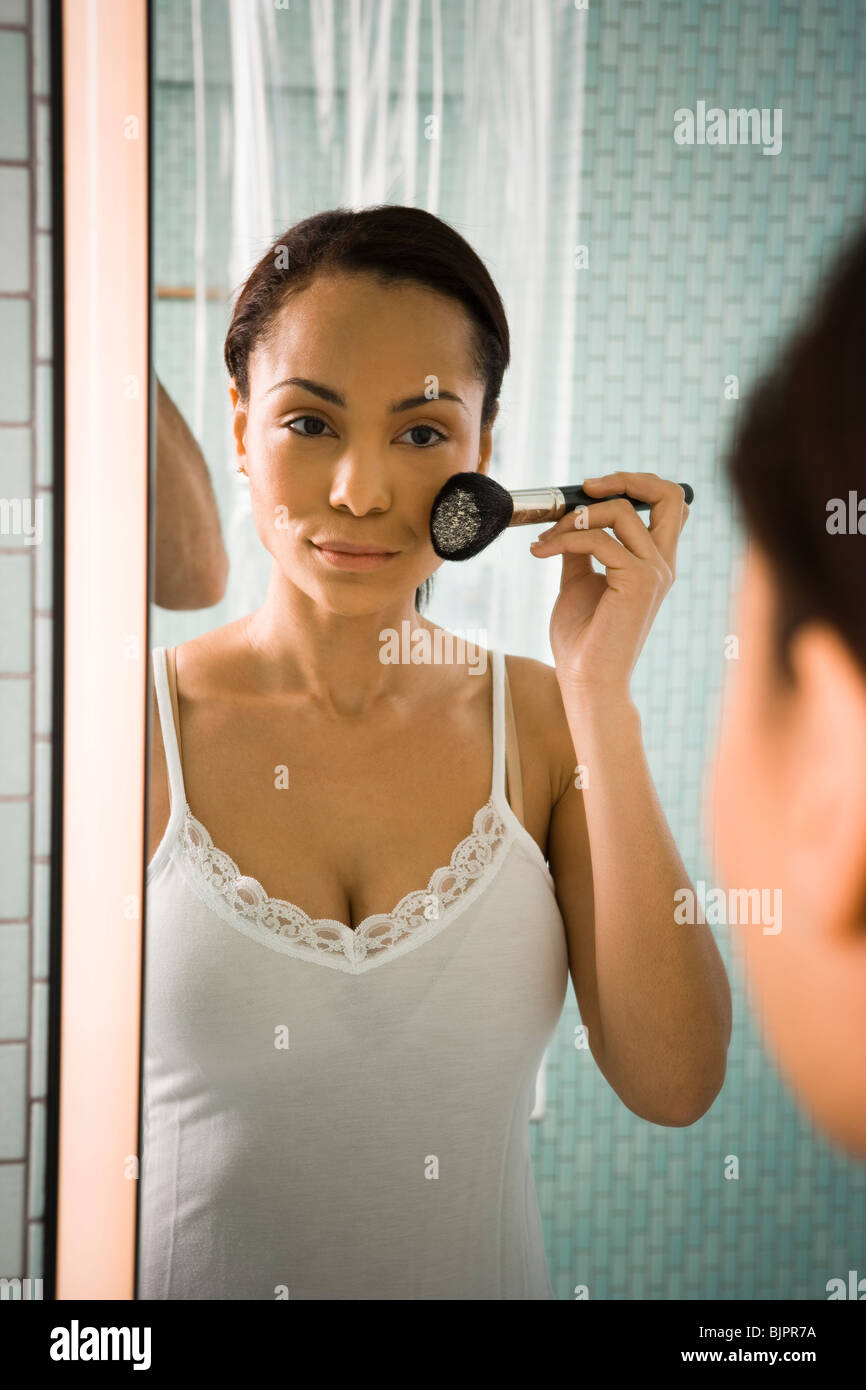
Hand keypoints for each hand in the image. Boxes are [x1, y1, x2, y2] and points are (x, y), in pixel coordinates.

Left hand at [529, 472, 689, 697]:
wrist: (585, 681)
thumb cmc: (583, 639)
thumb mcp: (579, 582)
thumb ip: (580, 549)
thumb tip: (569, 518)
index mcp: (655, 563)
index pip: (670, 506)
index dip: (636, 485)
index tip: (591, 492)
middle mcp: (662, 564)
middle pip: (670, 495)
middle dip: (625, 479)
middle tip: (584, 488)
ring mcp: (655, 572)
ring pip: (622, 511)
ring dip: (573, 517)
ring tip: (544, 540)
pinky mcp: (638, 581)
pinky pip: (597, 539)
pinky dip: (563, 538)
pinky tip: (539, 553)